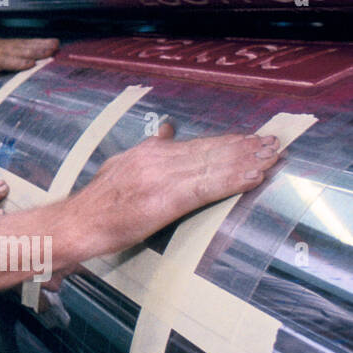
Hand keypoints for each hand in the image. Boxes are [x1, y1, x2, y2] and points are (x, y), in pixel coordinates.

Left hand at [0, 35, 58, 91]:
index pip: (11, 61)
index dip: (20, 62)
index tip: (31, 64)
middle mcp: (7, 50)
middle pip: (24, 51)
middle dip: (37, 51)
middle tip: (51, 51)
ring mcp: (13, 45)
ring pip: (29, 44)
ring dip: (43, 44)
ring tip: (56, 45)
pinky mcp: (18, 41)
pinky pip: (31, 41)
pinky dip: (43, 41)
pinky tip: (54, 41)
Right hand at [81, 121, 278, 251]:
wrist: (78, 222)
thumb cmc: (98, 203)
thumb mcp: (120, 165)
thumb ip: (147, 149)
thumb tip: (167, 130)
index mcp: (148, 152)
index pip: (195, 144)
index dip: (226, 142)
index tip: (250, 139)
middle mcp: (157, 160)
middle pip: (209, 151)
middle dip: (244, 147)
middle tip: (273, 143)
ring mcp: (162, 178)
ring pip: (213, 165)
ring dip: (246, 160)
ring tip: (272, 157)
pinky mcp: (166, 200)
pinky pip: (207, 187)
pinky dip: (233, 180)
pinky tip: (253, 176)